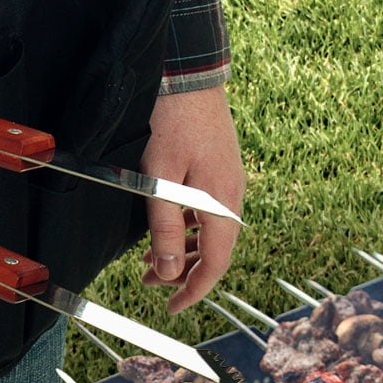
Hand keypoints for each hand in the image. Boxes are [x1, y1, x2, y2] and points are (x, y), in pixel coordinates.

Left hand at [139, 84, 243, 314]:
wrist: (188, 72)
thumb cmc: (171, 121)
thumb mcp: (159, 178)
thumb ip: (164, 228)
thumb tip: (169, 274)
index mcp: (223, 204)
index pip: (216, 265)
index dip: (194, 291)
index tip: (172, 309)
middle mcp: (233, 194)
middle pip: (214, 249)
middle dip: (182, 270)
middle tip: (148, 281)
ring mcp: (229, 177)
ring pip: (210, 228)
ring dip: (183, 246)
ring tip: (151, 257)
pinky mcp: (220, 164)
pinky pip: (208, 207)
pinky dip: (188, 223)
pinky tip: (166, 221)